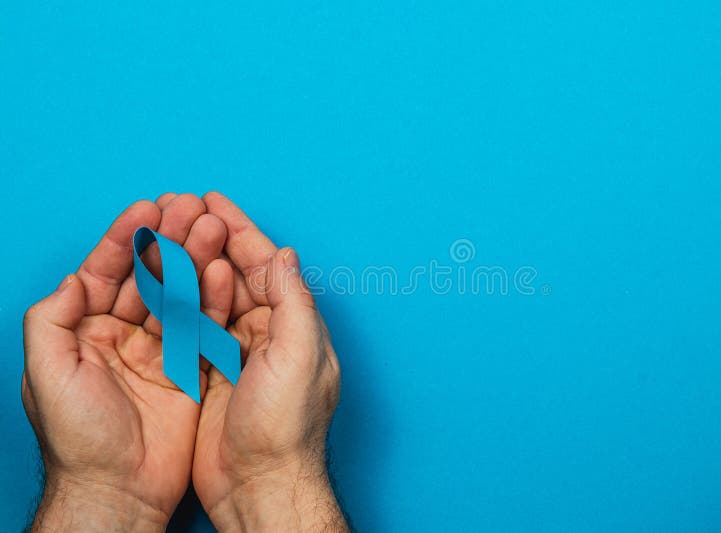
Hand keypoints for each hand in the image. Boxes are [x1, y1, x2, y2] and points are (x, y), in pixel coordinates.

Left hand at [22, 194, 226, 531]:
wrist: (119, 490)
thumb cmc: (77, 439)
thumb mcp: (46, 374)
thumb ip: (51, 320)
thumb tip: (72, 277)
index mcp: (84, 333)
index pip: (104, 273)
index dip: (123, 239)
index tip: (146, 208)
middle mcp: (121, 336)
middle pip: (146, 277)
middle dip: (166, 240)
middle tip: (188, 208)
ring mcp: (157, 352)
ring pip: (177, 295)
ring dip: (193, 260)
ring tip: (211, 227)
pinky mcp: (187, 370)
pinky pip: (201, 326)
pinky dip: (212, 299)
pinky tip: (223, 271)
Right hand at [191, 192, 346, 531]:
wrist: (258, 484)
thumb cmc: (285, 427)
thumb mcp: (298, 357)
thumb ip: (294, 302)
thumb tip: (287, 254)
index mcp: (295, 324)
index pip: (266, 264)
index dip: (240, 229)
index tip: (214, 201)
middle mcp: (269, 333)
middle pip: (237, 272)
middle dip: (211, 238)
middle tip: (182, 207)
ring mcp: (239, 352)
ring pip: (213, 294)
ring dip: (191, 263)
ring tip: (167, 232)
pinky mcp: (213, 371)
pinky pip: (194, 324)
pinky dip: (179, 299)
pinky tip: (162, 279)